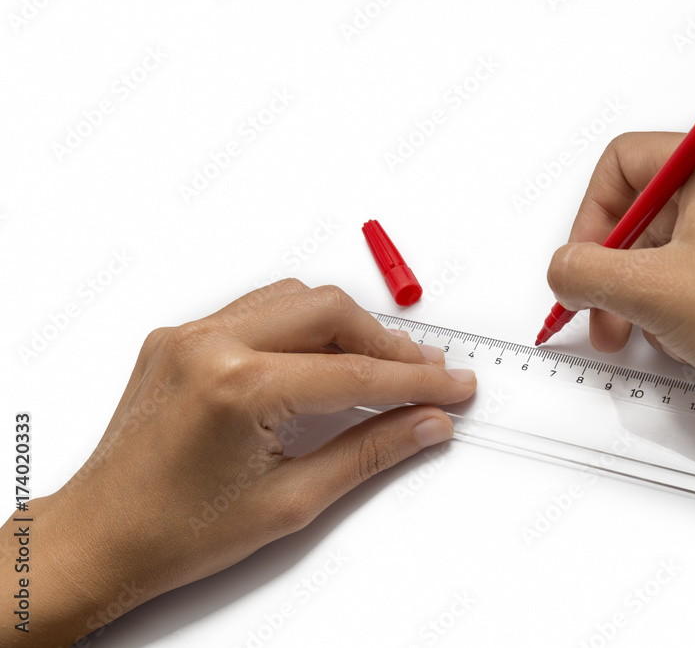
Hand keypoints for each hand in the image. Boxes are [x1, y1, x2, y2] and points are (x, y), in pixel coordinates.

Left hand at [2, 279, 475, 645]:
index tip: (453, 386)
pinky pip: (257, 308)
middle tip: (427, 374)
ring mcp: (190, 335)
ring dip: (345, 326)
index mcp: (239, 388)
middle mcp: (211, 345)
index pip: (356, 372)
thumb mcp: (291, 500)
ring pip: (295, 298)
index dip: (417, 381)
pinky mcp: (179, 337)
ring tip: (382, 363)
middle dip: (388, 342)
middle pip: (330, 312)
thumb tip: (426, 424)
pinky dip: (301, 324)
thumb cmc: (175, 533)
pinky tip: (321, 356)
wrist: (100, 538)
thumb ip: (370, 451)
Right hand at [547, 132, 694, 646]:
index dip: (589, 218)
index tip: (582, 268)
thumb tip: (564, 269)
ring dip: (651, 292)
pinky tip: (693, 339)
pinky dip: (689, 299)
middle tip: (603, 319)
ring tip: (655, 337)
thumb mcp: (650, 292)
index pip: (622, 163)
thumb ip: (583, 272)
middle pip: (649, 209)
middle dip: (617, 271)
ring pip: (680, 243)